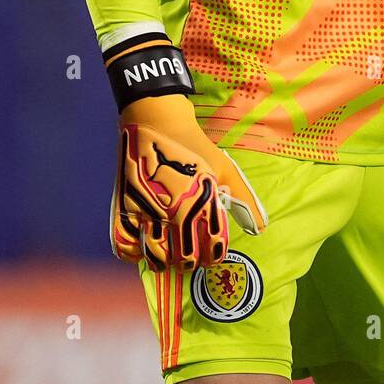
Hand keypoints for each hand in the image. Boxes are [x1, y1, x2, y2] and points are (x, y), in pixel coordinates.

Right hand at [111, 93, 266, 270]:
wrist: (157, 121)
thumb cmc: (195, 146)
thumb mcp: (225, 168)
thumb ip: (243, 198)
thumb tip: (259, 227)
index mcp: (202, 202)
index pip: (213, 249)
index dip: (214, 256)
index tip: (211, 252)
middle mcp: (174, 211)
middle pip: (185, 260)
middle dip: (191, 262)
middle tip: (191, 255)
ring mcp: (147, 211)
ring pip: (156, 258)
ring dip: (165, 262)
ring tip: (169, 255)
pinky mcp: (124, 207)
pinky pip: (125, 246)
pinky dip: (134, 254)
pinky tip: (143, 247)